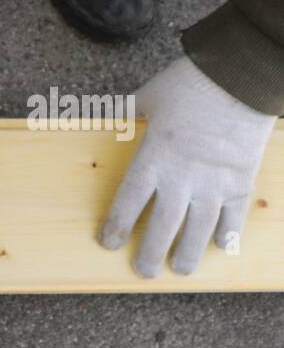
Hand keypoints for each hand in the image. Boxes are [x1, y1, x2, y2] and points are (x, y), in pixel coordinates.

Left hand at [100, 56, 276, 275]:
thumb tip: (105, 113)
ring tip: (178, 270)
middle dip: (150, 253)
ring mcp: (214, 182)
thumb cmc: (191, 82)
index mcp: (153, 157)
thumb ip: (126, 112)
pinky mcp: (242, 181)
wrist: (242, 74)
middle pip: (162, 226)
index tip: (108, 243)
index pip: (129, 201)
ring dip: (187, 253)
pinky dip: (228, 235)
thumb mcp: (148, 96)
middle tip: (143, 272)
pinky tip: (221, 250)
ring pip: (198, 229)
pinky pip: (234, 217)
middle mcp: (181, 176)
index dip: (117, 226)